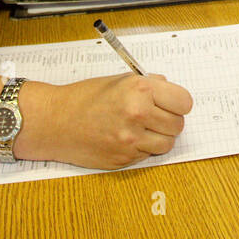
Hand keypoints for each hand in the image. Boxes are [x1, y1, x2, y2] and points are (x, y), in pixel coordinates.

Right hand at [40, 73, 192, 170]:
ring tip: (142, 129)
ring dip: (159, 137)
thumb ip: (148, 84)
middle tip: (155, 116)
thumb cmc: (84, 98)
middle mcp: (138, 114)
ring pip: (167, 144)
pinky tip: (126, 138)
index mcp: (139, 90)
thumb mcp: (119, 80)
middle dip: (169, 120)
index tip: (173, 104)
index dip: (179, 103)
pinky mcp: (124, 158)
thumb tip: (169, 90)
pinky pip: (148, 155)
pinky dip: (142, 148)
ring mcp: (131, 140)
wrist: (55, 121)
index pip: (184, 102)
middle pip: (178, 125)